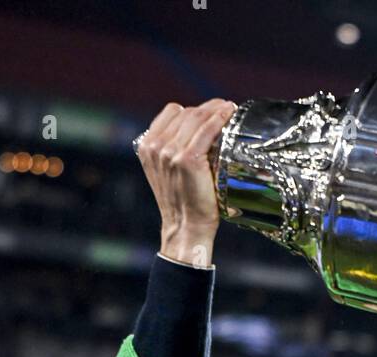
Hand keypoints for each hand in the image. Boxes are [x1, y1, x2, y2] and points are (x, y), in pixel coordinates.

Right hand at [136, 99, 237, 266]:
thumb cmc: (183, 202)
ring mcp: (170, 152)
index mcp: (147, 146)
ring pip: (196, 117)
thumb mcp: (166, 171)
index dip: (192, 109)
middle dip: (208, 107)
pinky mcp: (188, 159)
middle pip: (186, 113)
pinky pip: (206, 130)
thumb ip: (169, 150)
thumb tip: (193, 128)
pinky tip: (228, 114)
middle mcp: (155, 146)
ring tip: (230, 109)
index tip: (210, 111)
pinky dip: (219, 119)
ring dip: (216, 109)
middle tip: (226, 108)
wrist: (186, 228)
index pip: (172, 112)